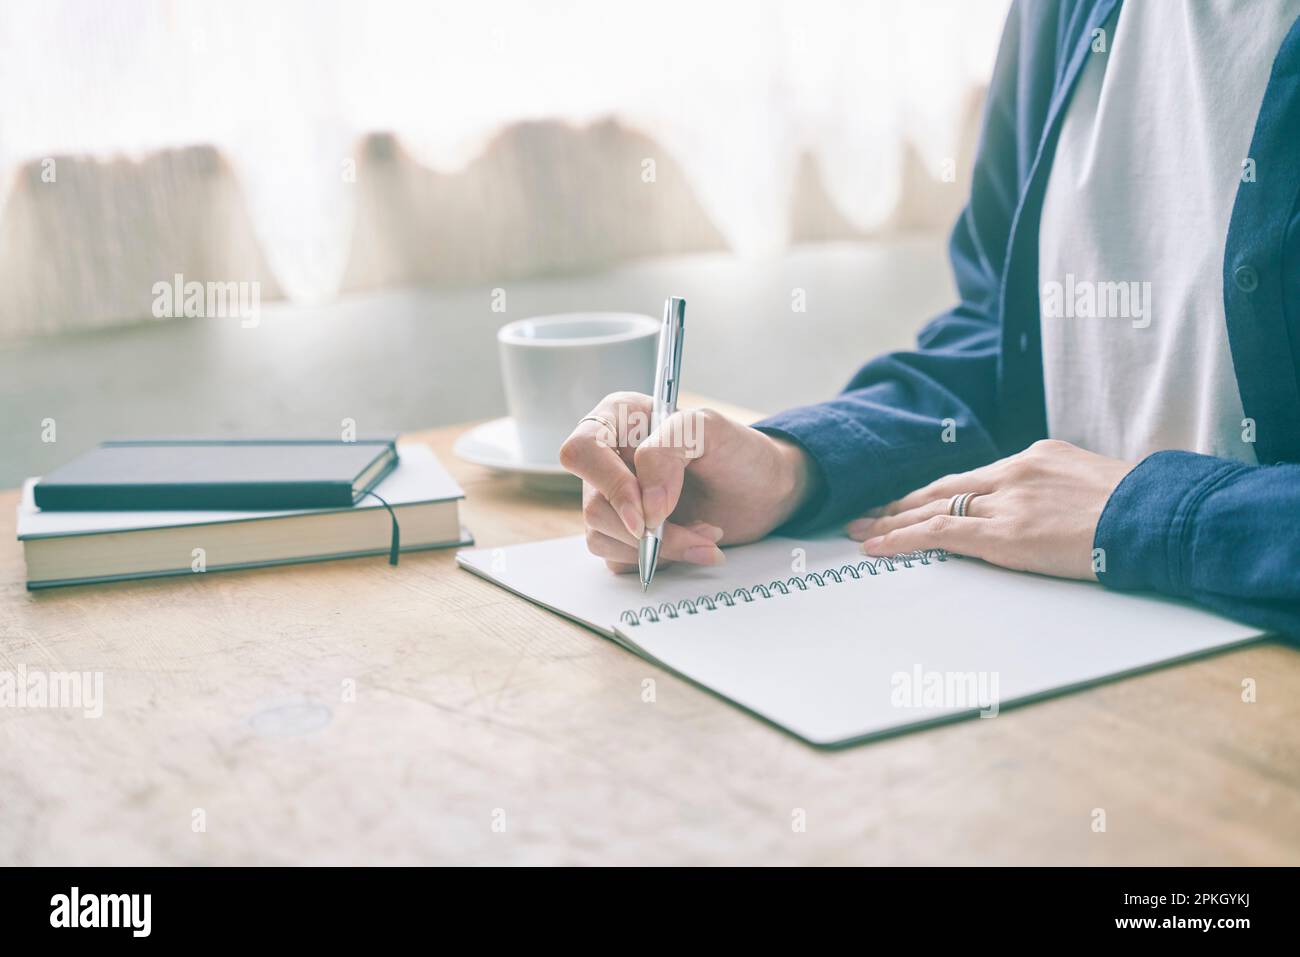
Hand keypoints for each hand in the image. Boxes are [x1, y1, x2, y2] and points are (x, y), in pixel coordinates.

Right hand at [559, 392, 815, 572]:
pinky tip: (692, 545)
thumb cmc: (738, 451)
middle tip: (699, 531)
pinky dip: (659, 561)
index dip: (610, 486)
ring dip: (658, 548)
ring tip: (704, 534)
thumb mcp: (708, 430)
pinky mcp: (624, 535)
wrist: (763, 492)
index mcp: (618, 420)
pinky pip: (619, 560)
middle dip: (648, 530)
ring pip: (602, 538)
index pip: (582, 452)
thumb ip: (667, 451)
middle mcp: (608, 460)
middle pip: (594, 505)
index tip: (647, 514)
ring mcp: (613, 500)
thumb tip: (644, 506)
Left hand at [846, 439, 1133, 579]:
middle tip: (866, 512)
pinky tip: (878, 546)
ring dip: (892, 523)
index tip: (909, 500)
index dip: (934, 491)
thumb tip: (1052, 511)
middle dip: (900, 503)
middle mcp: (1014, 473)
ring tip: (861, 532)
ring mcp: (1007, 501)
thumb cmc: (1139, 512)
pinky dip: (903, 539)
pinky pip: (940, 533)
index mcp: (1036, 458)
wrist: (1158, 520)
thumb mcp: (1094, 486)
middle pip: (942, 487)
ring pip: (933, 509)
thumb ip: (1060, 494)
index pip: (972, 476)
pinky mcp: (1004, 534)